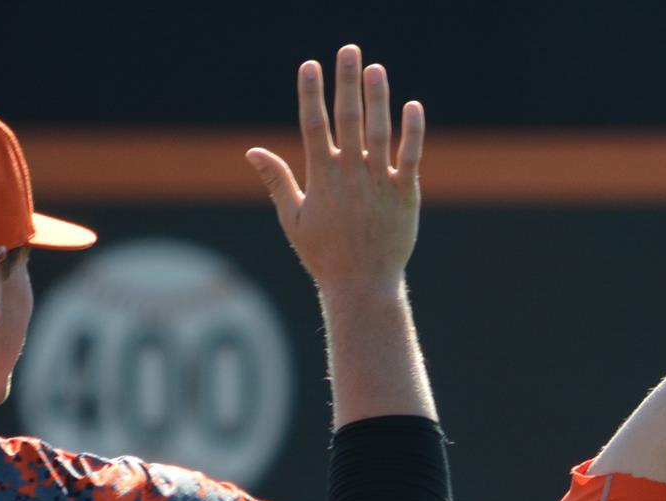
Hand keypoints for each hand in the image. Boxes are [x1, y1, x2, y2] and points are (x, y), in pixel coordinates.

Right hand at [245, 45, 425, 298]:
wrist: (363, 285)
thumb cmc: (325, 254)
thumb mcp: (293, 219)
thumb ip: (277, 180)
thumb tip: (252, 150)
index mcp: (322, 178)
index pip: (313, 125)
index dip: (311, 93)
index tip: (309, 65)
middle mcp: (350, 175)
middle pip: (347, 118)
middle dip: (346, 82)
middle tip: (348, 50)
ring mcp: (378, 183)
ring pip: (379, 131)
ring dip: (377, 97)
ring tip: (376, 68)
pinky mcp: (404, 194)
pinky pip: (409, 156)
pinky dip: (412, 132)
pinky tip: (413, 106)